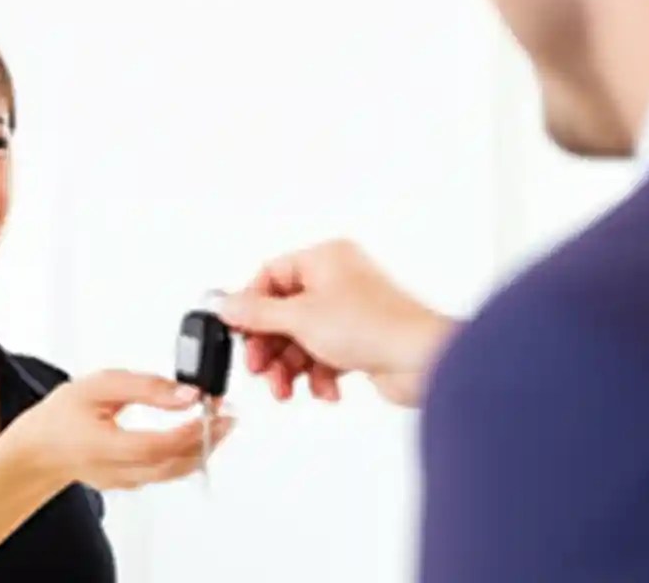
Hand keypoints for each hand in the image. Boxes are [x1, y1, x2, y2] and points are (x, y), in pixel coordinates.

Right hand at [10, 369, 233, 490]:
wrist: (39, 449)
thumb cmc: (62, 415)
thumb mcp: (99, 386)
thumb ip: (144, 387)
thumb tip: (186, 393)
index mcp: (104, 446)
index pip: (157, 446)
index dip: (190, 430)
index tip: (211, 409)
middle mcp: (117, 470)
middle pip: (174, 464)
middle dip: (208, 440)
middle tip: (228, 415)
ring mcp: (126, 481)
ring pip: (175, 473)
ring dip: (203, 449)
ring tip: (220, 423)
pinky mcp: (132, 483)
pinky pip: (167, 473)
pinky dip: (188, 455)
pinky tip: (197, 434)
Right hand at [219, 239, 456, 405]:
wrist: (422, 360)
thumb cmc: (375, 326)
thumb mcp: (300, 318)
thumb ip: (258, 314)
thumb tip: (227, 305)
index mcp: (324, 259)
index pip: (270, 276)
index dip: (251, 307)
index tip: (239, 333)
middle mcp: (337, 280)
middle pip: (283, 313)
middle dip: (271, 348)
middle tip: (262, 370)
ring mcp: (349, 311)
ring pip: (301, 339)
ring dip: (291, 368)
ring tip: (288, 389)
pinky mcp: (360, 341)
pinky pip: (324, 356)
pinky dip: (319, 376)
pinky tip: (326, 390)